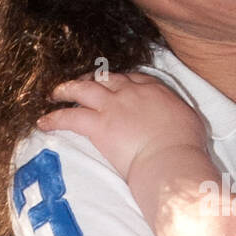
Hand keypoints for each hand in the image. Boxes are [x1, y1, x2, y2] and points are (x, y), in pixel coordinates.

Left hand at [37, 72, 206, 180]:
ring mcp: (113, 106)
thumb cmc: (186, 146)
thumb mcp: (191, 122)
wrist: (171, 158)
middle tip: (81, 83)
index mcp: (156, 91)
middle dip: (92, 79)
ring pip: (83, 89)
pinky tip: (43, 122)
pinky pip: (70, 117)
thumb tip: (180, 121)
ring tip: (54, 93)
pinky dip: (54, 118)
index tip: (116, 83)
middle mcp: (132, 92)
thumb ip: (180, 115)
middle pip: (106, 78)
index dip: (121, 79)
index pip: (134, 77)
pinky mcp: (98, 125)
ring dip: (66, 89)